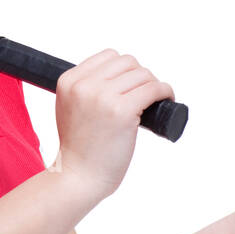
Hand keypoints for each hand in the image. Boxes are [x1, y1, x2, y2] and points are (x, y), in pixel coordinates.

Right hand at [52, 50, 175, 202]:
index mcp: (68, 81)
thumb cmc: (79, 148)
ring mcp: (102, 97)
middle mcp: (83, 85)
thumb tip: (117, 75)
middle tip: (144, 95)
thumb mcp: (69, 108)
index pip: (108, 56)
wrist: (78, 177)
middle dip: (140, 77)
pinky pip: (153, 89)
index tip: (131, 86)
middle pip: (127, 62)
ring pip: (142, 74)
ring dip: (153, 85)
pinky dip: (165, 92)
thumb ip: (84, 88)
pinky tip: (166, 99)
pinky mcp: (122, 111)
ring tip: (154, 100)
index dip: (125, 70)